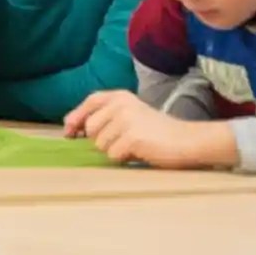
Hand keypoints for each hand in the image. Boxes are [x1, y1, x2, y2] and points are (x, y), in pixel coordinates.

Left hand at [63, 90, 237, 167]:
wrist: (187, 141)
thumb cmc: (156, 132)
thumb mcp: (129, 115)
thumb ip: (104, 117)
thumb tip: (71, 130)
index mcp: (121, 96)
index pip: (90, 102)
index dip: (76, 117)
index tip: (69, 132)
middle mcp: (121, 104)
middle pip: (90, 129)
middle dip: (101, 140)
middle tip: (123, 141)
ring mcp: (126, 119)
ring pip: (100, 144)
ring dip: (114, 150)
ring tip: (133, 146)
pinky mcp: (132, 137)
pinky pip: (112, 155)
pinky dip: (123, 159)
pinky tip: (138, 152)